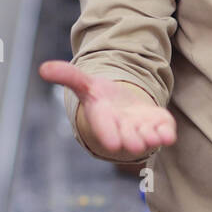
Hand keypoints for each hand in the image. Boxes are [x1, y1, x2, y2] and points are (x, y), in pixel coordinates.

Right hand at [39, 60, 175, 159]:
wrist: (123, 107)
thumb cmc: (102, 98)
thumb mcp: (85, 84)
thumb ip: (68, 76)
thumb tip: (43, 68)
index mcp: (104, 120)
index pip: (104, 129)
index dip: (108, 135)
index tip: (113, 143)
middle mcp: (123, 129)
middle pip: (128, 138)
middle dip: (133, 141)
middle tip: (137, 143)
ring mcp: (142, 130)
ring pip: (148, 138)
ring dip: (152, 138)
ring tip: (156, 137)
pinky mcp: (158, 126)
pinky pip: (164, 133)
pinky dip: (167, 134)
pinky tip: (168, 133)